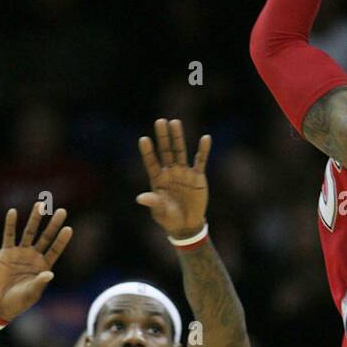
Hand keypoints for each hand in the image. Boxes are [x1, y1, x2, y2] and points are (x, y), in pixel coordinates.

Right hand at [0, 202, 72, 320]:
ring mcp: (20, 253)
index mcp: (43, 267)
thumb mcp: (31, 293)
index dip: (61, 240)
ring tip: (40, 205)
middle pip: (45, 237)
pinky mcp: (6, 252)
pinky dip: (10, 224)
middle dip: (53, 225)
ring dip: (34, 219)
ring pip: (29, 233)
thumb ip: (39, 283)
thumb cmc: (18, 302)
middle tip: (62, 211)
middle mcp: (33, 257)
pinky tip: (13, 212)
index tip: (68, 229)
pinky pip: (9, 235)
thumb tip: (49, 274)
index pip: (55, 250)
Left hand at [137, 119, 210, 240]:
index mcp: (158, 179)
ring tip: (175, 122)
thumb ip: (153, 202)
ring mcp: (183, 172)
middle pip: (166, 151)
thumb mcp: (160, 212)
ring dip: (178, 138)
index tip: (143, 139)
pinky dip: (203, 150)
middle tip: (160, 122)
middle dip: (163, 138)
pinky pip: (200, 161)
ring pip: (180, 151)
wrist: (186, 225)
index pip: (151, 163)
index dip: (147, 152)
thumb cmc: (169, 219)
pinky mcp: (197, 176)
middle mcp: (170, 172)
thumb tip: (140, 198)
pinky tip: (205, 139)